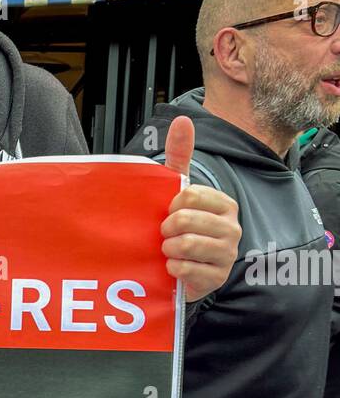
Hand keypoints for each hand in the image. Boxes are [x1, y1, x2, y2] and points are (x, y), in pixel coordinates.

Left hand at [160, 116, 240, 301]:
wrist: (180, 270)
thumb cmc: (180, 228)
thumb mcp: (178, 192)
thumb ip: (181, 156)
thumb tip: (183, 119)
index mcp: (224, 204)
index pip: (190, 195)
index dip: (171, 206)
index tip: (168, 213)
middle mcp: (232, 228)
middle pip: (186, 220)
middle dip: (166, 229)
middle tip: (165, 235)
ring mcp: (228, 254)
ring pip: (186, 245)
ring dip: (168, 249)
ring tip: (169, 251)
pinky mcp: (217, 278)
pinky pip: (186, 269)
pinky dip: (172, 269)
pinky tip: (174, 268)